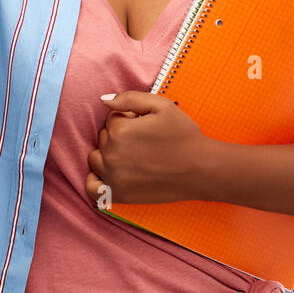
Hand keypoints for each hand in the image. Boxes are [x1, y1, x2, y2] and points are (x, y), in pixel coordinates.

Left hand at [87, 91, 211, 205]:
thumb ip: (129, 98)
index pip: (112, 118)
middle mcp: (112, 154)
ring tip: (133, 157)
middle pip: (103, 137)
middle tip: (144, 142)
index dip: (129, 119)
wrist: (200, 169)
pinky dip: (96, 180)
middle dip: (119, 136)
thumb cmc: (183, 136)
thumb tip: (103, 100)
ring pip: (96, 158)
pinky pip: (92, 187)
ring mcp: (113, 177)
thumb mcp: (161, 105)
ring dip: (109, 155)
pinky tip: (111, 173)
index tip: (146, 127)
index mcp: (120, 131)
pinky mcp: (119, 194)